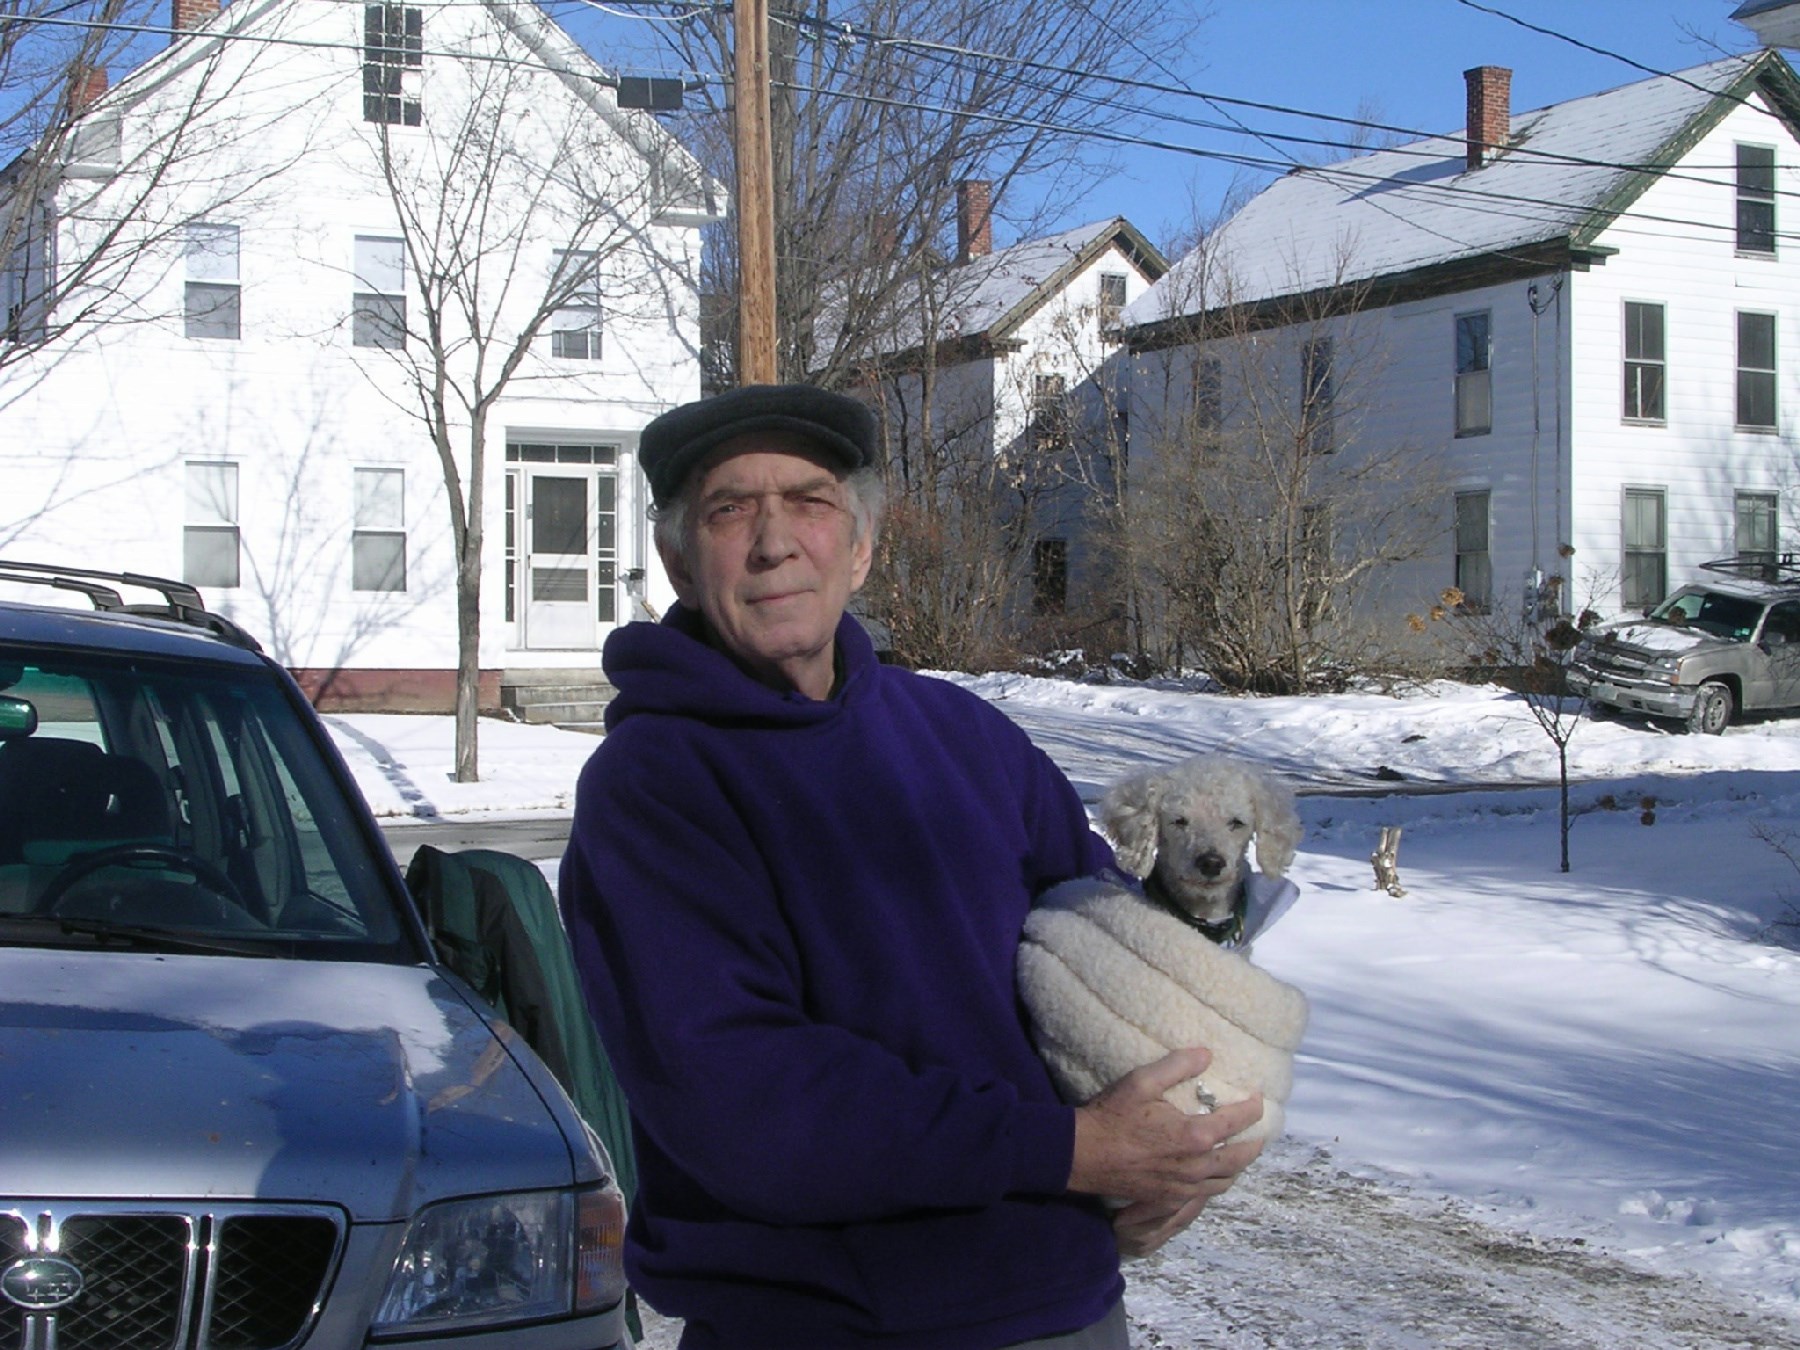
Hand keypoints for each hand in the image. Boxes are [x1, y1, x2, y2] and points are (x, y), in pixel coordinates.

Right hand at [1067, 1048, 1264, 1236]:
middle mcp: (1197, 1166)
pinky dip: (1216, 1183)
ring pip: (1225, 1182)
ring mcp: (1185, 1187)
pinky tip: (1211, 1174)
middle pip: (1241, 1158)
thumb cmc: (1112, 1116)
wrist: (1083, 1156)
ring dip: (1238, 1166)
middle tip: (1259, 1131)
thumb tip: (1207, 1054)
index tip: (1258, 1098)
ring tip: (1239, 1153)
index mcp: (1196, 1136)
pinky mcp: (1171, 1199)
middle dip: (1255, 1142)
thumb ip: (1177, 1065)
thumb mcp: (1142, 1081)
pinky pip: (1205, 1195)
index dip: (1253, 1108)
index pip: (1238, 1121)